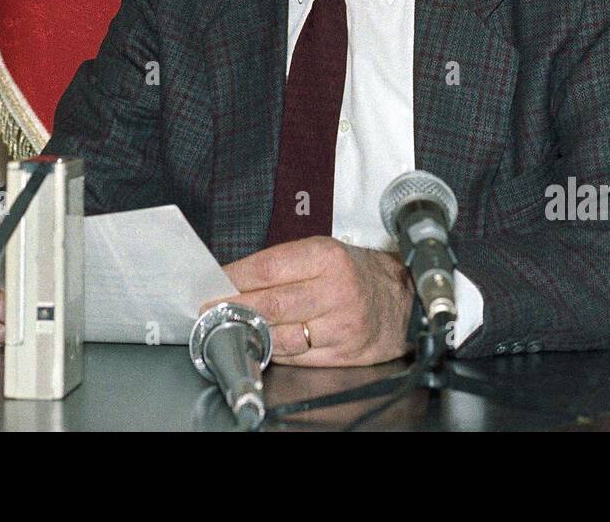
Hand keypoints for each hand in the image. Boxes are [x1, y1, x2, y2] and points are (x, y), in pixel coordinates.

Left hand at [206, 236, 413, 366]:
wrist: (401, 299)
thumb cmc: (355, 274)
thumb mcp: (323, 253)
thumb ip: (281, 265)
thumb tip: (232, 278)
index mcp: (326, 256)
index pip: (268, 267)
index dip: (233, 278)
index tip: (211, 284)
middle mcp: (335, 289)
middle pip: (271, 303)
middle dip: (233, 308)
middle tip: (208, 311)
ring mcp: (340, 324)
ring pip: (281, 335)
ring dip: (250, 333)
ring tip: (230, 328)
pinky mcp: (343, 352)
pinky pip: (297, 357)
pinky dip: (275, 352)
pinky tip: (262, 344)